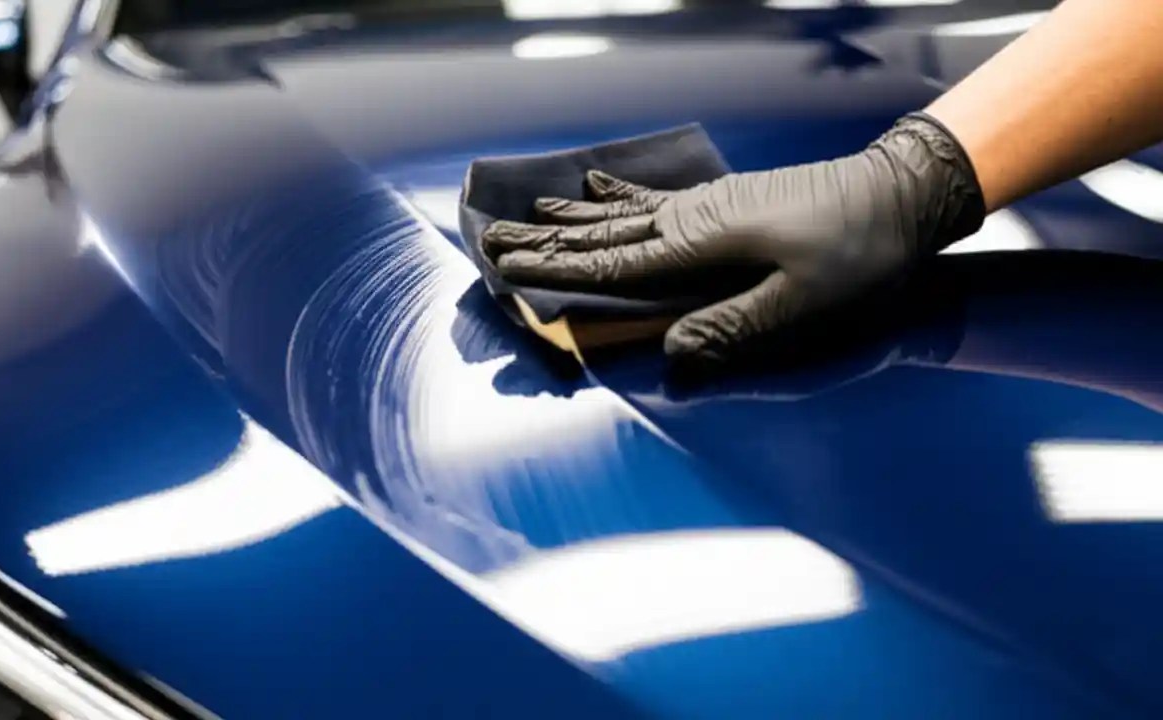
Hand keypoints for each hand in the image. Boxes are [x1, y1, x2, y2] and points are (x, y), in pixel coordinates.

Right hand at [483, 113, 984, 373]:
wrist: (899, 194)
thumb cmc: (857, 257)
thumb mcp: (801, 304)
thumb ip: (731, 328)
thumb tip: (670, 355)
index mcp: (701, 245)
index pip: (611, 263)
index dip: (555, 271)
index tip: (504, 269)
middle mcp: (692, 218)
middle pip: (603, 233)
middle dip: (546, 242)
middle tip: (491, 241)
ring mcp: (706, 204)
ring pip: (621, 213)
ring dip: (570, 218)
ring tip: (528, 213)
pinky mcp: (723, 200)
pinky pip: (652, 197)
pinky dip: (617, 193)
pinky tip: (596, 181)